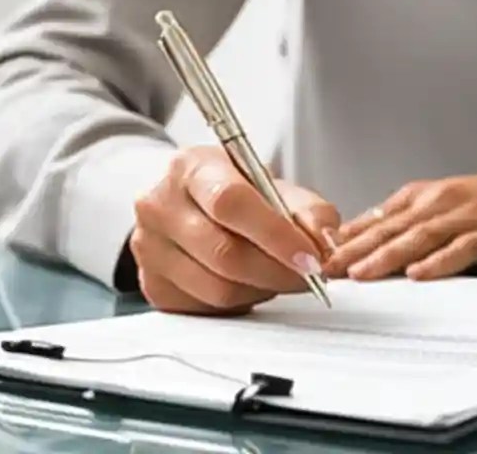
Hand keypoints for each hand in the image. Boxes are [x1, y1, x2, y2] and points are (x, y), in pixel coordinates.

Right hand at [129, 146, 340, 314]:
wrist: (191, 206)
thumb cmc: (236, 193)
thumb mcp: (274, 185)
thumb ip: (308, 210)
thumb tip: (327, 244)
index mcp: (191, 168)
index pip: (231, 203)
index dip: (277, 235)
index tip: (311, 257)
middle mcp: (160, 206)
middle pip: (225, 253)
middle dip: (280, 271)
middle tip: (310, 275)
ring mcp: (149, 249)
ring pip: (219, 288)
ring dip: (264, 288)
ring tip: (282, 275)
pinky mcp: (154, 286)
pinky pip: (208, 308)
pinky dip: (243, 301)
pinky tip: (253, 283)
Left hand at [325, 165, 476, 281]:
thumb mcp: (452, 207)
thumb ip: (413, 222)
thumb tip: (371, 239)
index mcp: (428, 195)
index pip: (377, 215)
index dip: (346, 236)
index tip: (314, 253)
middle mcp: (444, 201)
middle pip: (391, 226)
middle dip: (355, 249)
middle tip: (323, 269)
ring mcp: (471, 215)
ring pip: (421, 236)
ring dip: (388, 255)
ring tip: (360, 273)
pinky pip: (464, 248)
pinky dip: (441, 262)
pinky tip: (421, 275)